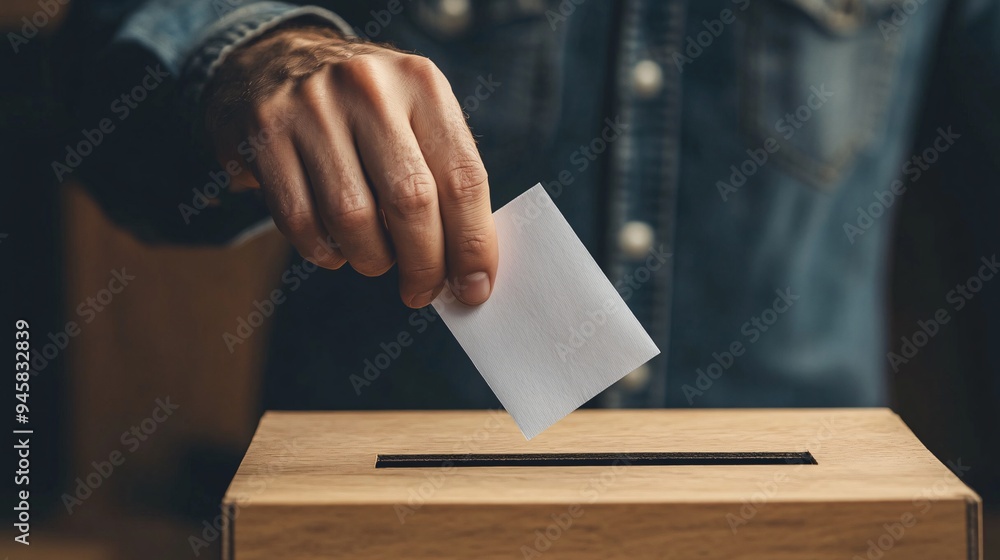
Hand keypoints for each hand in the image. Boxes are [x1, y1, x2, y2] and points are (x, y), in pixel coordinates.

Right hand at [203, 25, 496, 307]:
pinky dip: (324, 251)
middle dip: (423, 263)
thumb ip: (445, 179)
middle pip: (411, 200)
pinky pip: (301, 221)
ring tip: (375, 260)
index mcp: (422, 84)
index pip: (463, 177)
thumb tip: (469, 268)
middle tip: (422, 291)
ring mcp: (312, 107)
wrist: (272, 62)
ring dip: (371, 259)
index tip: (474, 287)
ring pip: (354, 218)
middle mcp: (369, 87)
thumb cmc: (363, 110)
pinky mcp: (265, 133)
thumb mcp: (413, 117)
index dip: (473, 243)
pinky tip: (335, 248)